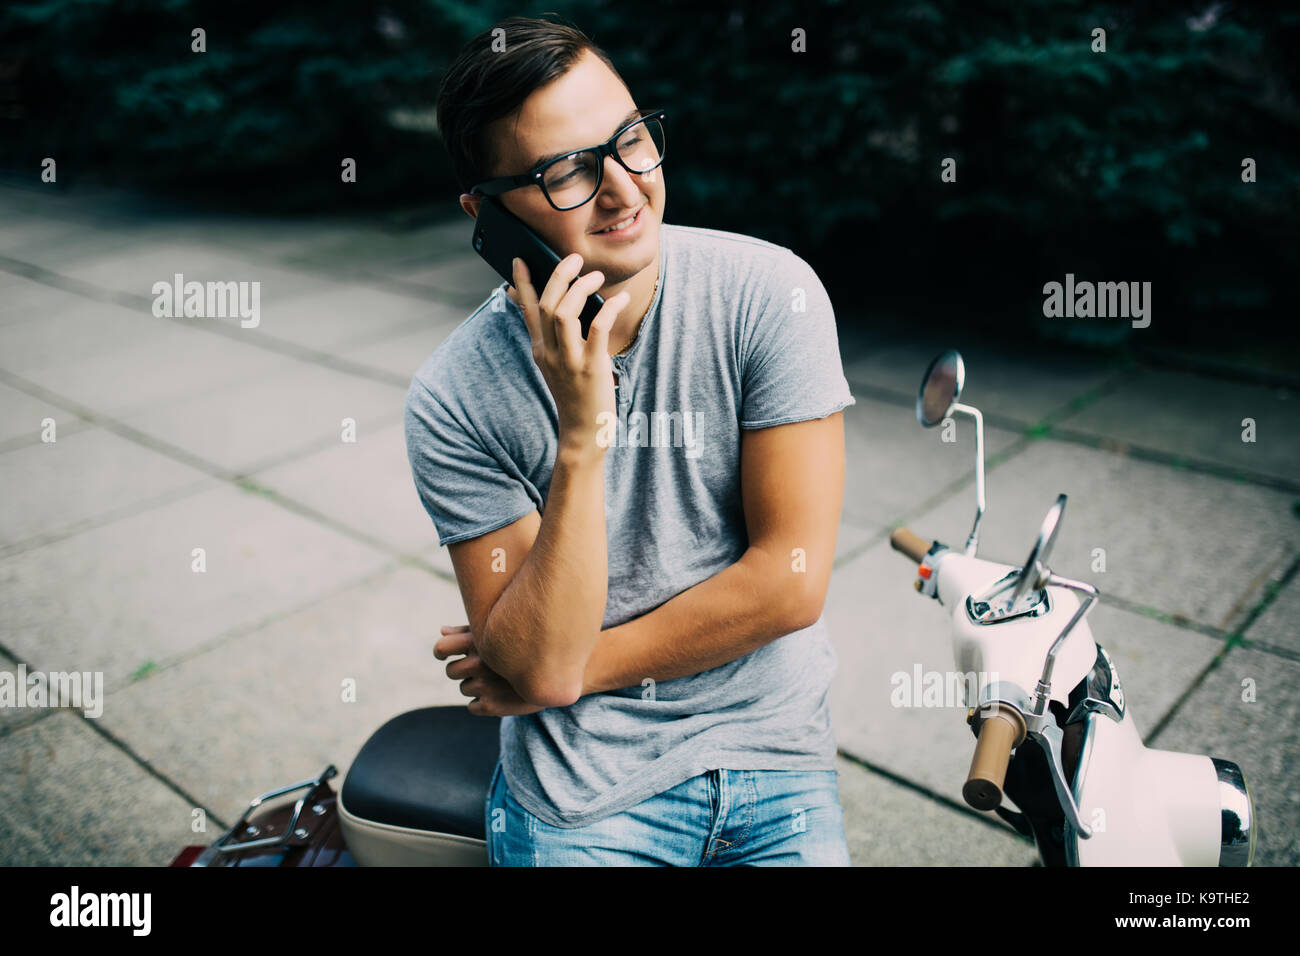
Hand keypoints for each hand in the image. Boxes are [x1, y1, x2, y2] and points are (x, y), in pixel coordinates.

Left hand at [434, 624, 545, 716]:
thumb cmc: (527, 646)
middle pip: (451, 671)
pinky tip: (501, 694)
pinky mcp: (491, 706)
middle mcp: (479, 663)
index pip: (441, 647)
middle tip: (481, 669)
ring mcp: (485, 686)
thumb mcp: (500, 631)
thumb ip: (469, 631)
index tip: (444, 655)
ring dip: (476, 686)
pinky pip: (472, 706)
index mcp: (478, 641)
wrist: (558, 673)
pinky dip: (483, 703)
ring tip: (499, 680)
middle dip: (462, 670)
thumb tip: (442, 631)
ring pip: (464, 688)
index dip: (441, 652)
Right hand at [506, 255, 627, 459]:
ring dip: (581, 288)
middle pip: (546, 304)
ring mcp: (569, 361)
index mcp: (539, 349)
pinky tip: (619, 300)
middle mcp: (549, 352)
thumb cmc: (575, 396)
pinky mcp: (591, 368)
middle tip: (575, 259)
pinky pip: (597, 328)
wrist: (582, 433)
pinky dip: (609, 308)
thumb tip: (560, 311)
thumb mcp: (556, 366)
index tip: (520, 259)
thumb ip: (555, 339)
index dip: (523, 282)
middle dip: (559, 276)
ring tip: (596, 277)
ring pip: (564, 313)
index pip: (526, 310)